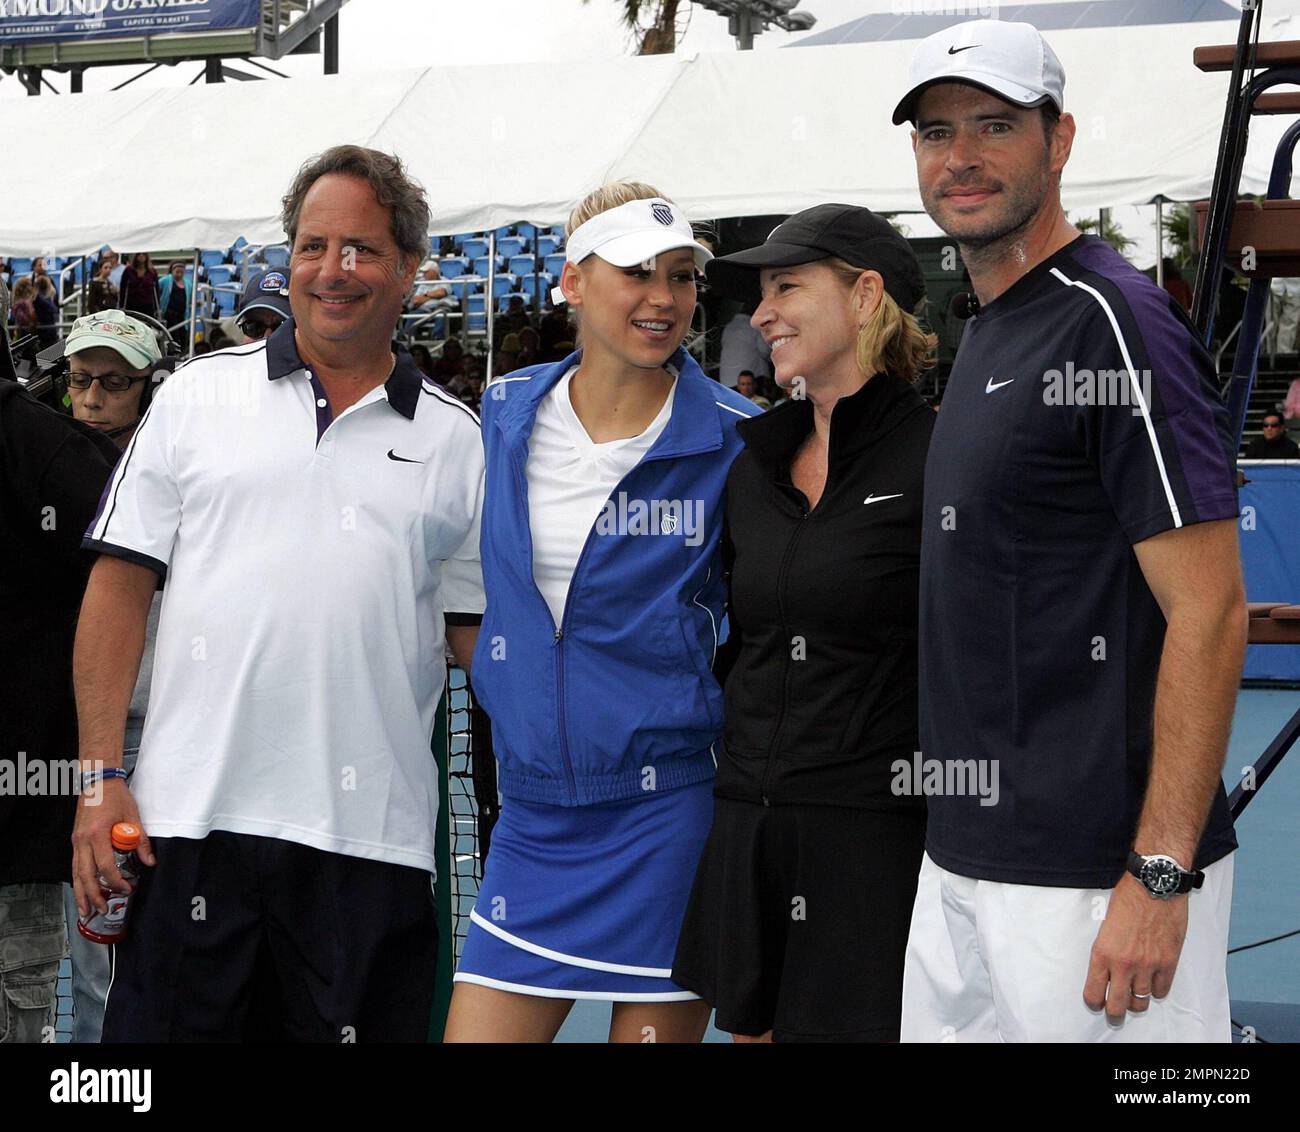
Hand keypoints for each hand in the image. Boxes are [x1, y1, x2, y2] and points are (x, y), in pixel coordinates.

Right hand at [71, 777, 154, 917]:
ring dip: (81, 893)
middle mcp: (82, 840)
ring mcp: (76, 841)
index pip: (105, 866)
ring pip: (75, 873)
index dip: (115, 881)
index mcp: (97, 834)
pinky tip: (82, 891)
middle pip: (85, 875)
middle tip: (102, 910)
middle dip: (93, 895)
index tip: (126, 888)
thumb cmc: (116, 797)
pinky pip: (75, 865)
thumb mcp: (133, 816)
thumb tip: (150, 862)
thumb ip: (140, 841)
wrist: (98, 780)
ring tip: (86, 910)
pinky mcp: (75, 841)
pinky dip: (78, 880)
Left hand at [1083, 874, 1187, 1022]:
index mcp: (1102, 953)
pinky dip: (1157, 990)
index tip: (1096, 1002)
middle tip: (1115, 1015)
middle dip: (1115, 1014)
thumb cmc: (1128, 897)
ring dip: (1137, 1002)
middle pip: (1118, 1005)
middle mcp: (1124, 964)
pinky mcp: (1168, 962)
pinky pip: (1162, 990)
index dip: (1094, 1001)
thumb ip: (1107, 950)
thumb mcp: (1105, 925)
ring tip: (1135, 1000)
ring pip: (1141, 1001)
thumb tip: (1108, 969)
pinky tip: (1153, 984)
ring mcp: (1148, 965)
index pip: (1093, 992)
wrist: (1154, 885)